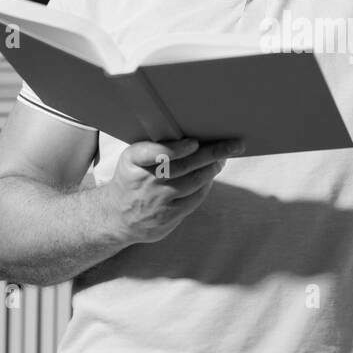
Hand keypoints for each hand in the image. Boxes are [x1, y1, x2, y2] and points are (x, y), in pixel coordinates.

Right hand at [103, 137, 244, 244]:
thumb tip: (193, 136)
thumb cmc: (133, 178)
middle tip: (233, 144)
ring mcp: (158, 201)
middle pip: (184, 165)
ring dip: (213, 168)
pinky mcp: (168, 217)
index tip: (194, 143)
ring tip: (222, 159)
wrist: (118, 216)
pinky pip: (195, 198)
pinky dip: (206, 185)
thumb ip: (155, 147)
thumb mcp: (132, 159)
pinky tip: (210, 176)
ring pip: (194, 181)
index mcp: (134, 160)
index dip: (176, 149)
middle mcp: (146, 181)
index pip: (154, 153)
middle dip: (212, 153)